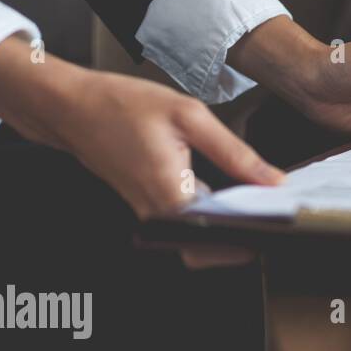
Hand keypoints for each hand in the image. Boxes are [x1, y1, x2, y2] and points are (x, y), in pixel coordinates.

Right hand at [0, 39, 281, 268]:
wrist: (72, 108)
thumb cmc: (122, 105)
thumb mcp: (189, 116)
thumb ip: (234, 152)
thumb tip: (272, 179)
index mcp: (170, 194)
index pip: (217, 239)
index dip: (251, 236)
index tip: (277, 221)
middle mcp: (158, 213)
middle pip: (210, 244)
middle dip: (245, 233)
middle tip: (273, 210)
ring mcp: (151, 212)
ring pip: (199, 235)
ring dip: (230, 222)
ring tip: (259, 197)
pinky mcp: (150, 204)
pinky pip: (187, 217)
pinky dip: (212, 209)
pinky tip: (232, 189)